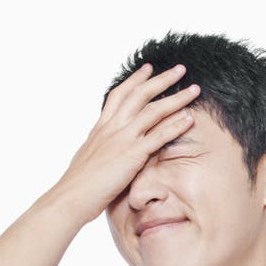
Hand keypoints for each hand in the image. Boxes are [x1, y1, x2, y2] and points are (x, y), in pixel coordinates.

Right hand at [56, 63, 200, 223]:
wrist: (70, 197)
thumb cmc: (77, 186)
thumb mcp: (87, 159)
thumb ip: (99, 149)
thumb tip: (100, 149)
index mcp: (101, 128)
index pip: (119, 95)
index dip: (135, 80)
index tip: (148, 68)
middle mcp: (112, 128)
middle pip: (140, 95)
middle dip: (161, 79)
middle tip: (179, 69)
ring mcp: (122, 139)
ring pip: (153, 111)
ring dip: (176, 98)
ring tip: (194, 89)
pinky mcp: (132, 155)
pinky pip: (158, 136)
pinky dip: (176, 126)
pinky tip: (190, 119)